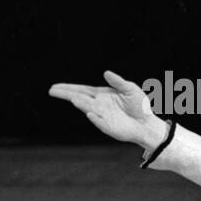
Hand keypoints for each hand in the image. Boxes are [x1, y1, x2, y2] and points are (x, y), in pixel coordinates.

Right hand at [49, 71, 163, 147]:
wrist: (147, 123)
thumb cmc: (139, 106)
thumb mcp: (130, 89)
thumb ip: (118, 82)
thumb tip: (106, 73)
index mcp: (102, 95)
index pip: (82, 90)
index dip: (69, 88)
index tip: (55, 86)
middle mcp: (99, 105)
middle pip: (79, 99)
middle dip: (66, 95)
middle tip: (52, 91)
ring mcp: (102, 116)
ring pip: (88, 109)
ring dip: (81, 105)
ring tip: (74, 99)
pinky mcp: (109, 127)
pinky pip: (100, 123)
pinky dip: (95, 119)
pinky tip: (90, 114)